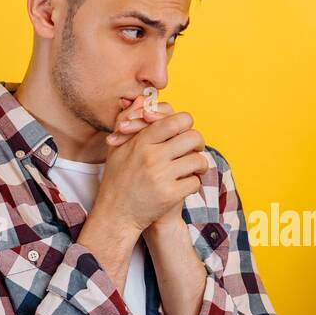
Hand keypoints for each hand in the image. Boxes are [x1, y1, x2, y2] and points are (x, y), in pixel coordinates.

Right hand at [93, 95, 207, 232]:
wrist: (115, 214)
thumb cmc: (117, 178)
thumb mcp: (117, 147)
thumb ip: (130, 121)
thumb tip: (144, 100)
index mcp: (141, 142)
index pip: (175, 121)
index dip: (186, 123)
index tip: (185, 132)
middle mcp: (151, 157)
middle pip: (193, 137)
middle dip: (198, 143)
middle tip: (195, 149)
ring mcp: (161, 177)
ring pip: (198, 160)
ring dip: (200, 165)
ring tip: (195, 169)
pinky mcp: (169, 195)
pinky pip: (195, 182)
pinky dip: (194, 183)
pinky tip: (186, 184)